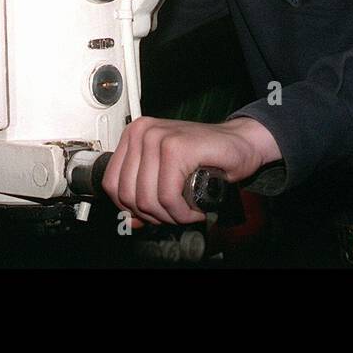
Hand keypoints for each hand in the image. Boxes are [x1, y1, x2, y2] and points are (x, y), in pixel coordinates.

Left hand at [102, 116, 279, 226]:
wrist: (241, 143)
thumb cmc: (207, 157)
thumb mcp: (167, 175)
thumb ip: (144, 192)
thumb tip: (129, 220)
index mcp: (134, 135)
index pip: (111, 184)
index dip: (129, 208)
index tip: (151, 214)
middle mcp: (143, 132)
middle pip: (128, 195)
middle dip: (152, 215)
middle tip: (174, 215)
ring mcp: (158, 137)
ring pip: (147, 199)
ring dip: (170, 216)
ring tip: (186, 213)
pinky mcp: (177, 147)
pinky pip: (168, 196)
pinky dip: (181, 212)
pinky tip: (194, 210)